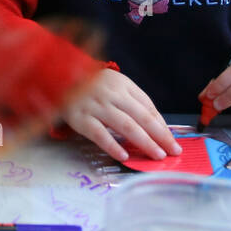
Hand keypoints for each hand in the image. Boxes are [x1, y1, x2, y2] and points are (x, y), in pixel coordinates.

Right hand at [62, 68, 180, 162]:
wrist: (57, 75)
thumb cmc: (91, 84)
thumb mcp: (115, 84)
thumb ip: (133, 101)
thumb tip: (156, 126)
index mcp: (123, 85)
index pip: (148, 107)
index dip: (162, 126)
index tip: (172, 141)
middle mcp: (111, 94)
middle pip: (141, 117)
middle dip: (160, 136)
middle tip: (172, 151)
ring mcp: (95, 106)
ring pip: (125, 125)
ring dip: (144, 142)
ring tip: (157, 155)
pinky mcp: (79, 118)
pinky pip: (99, 134)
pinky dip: (112, 145)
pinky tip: (124, 156)